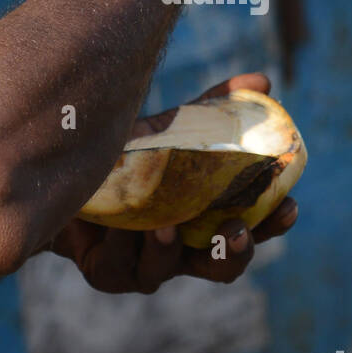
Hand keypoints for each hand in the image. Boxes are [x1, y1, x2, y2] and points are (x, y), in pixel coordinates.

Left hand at [47, 74, 297, 293]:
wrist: (62, 174)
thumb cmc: (127, 155)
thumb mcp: (168, 128)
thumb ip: (211, 107)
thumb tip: (261, 81)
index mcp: (204, 220)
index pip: (250, 229)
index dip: (272, 223)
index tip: (289, 205)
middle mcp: (181, 251)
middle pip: (220, 267)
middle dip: (232, 253)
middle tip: (235, 232)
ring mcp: (143, 265)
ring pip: (165, 268)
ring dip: (168, 247)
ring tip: (165, 225)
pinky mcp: (106, 272)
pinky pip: (118, 264)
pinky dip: (122, 244)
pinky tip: (120, 225)